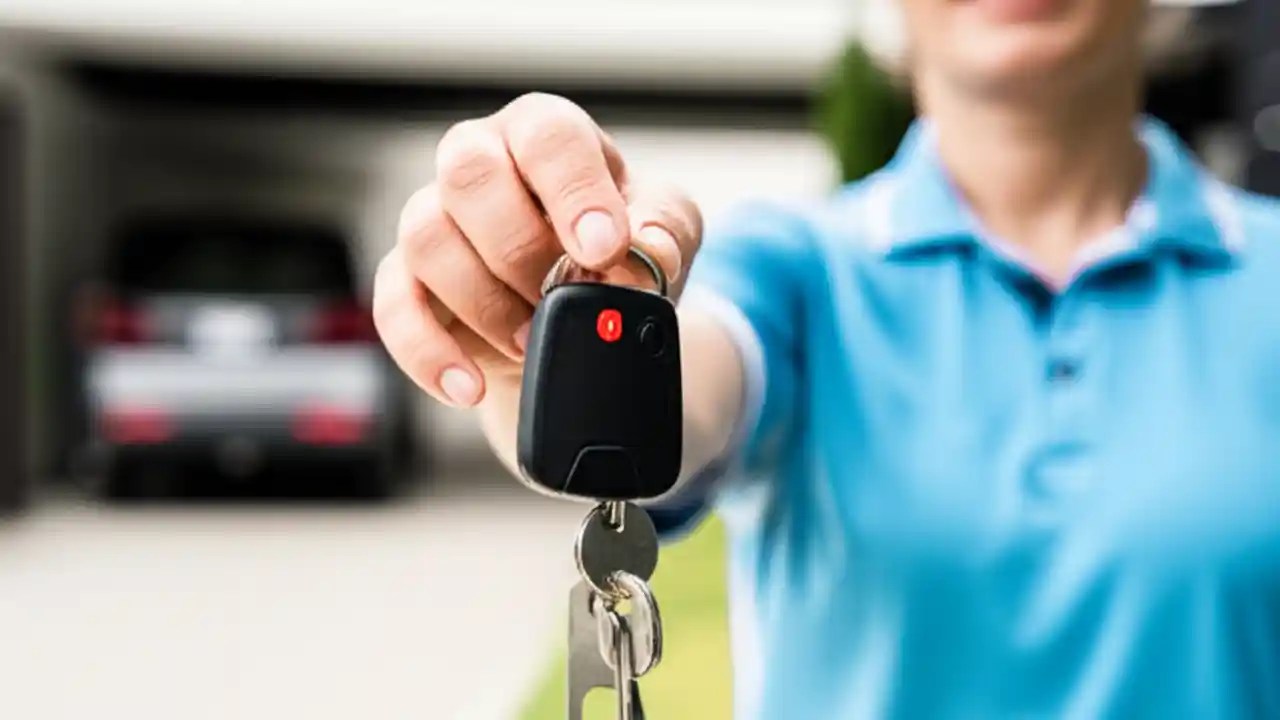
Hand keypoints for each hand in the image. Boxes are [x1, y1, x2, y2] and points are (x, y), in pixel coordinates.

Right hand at [374, 93, 702, 408]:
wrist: (581, 314)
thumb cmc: (616, 250)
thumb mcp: (664, 234)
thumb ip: (666, 234)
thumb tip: (650, 252)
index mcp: (546, 134)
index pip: (548, 135)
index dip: (574, 191)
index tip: (604, 249)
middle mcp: (481, 161)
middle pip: (469, 173)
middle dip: (520, 247)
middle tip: (560, 297)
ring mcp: (434, 217)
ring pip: (428, 239)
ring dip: (485, 303)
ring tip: (531, 341)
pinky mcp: (405, 280)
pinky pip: (393, 309)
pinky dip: (428, 354)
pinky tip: (467, 387)